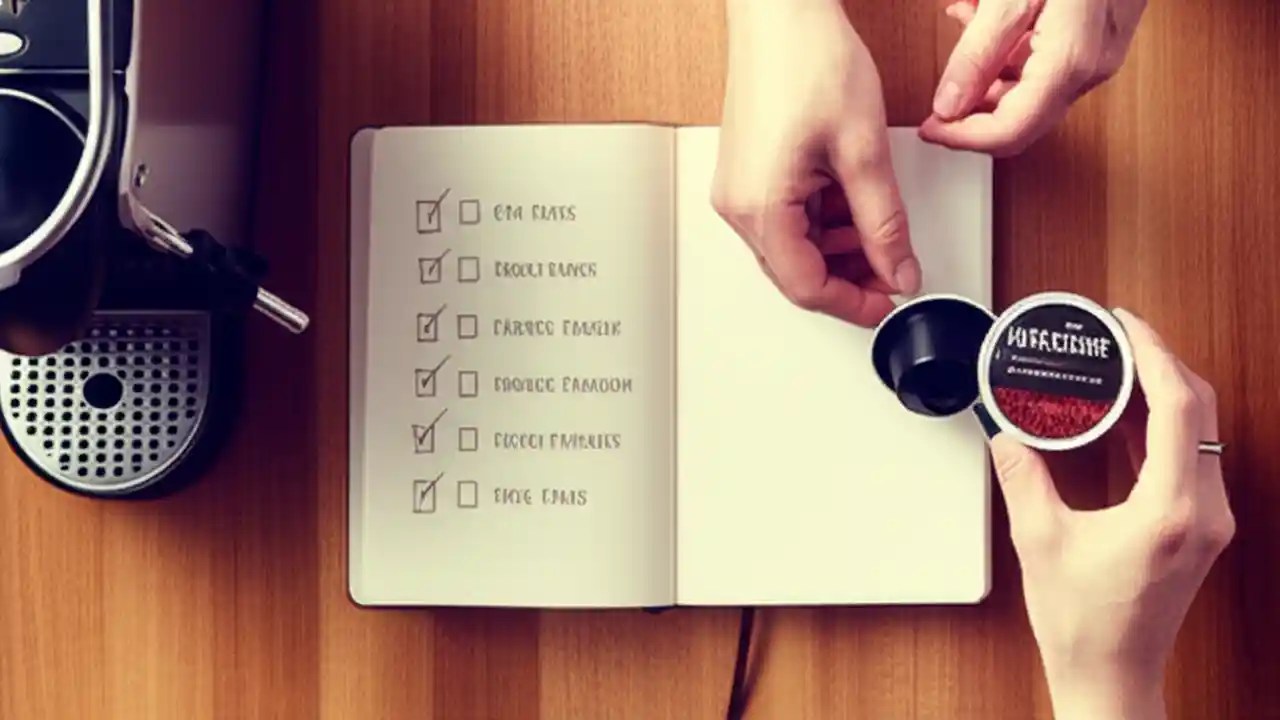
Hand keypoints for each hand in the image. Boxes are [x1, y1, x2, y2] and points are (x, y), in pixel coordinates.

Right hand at [712, 0, 919, 327]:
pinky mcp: (748, 170)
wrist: (780, 9)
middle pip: (795, 271)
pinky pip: (785, 215)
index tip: (888, 302)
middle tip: (893, 269)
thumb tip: (899, 270)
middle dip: (847, 276)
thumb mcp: (864, 152)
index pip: (807, 287)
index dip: (853, 303)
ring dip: (837, 247)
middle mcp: (739, 204)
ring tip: (880, 230)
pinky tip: (852, 203)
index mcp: (760, 207)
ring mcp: (739, 187)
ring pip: (792, 245)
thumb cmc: (808, 60)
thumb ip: (884, 223)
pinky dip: (822, 220)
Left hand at [920, 0, 1147, 155]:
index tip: (929, 128)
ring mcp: (1101, 54)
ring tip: (964, 19)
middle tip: (936, 98)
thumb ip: (978, 54)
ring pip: (1031, 90)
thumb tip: (949, 106)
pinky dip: (1011, 49)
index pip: (1009, 132)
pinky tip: (990, 11)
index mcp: (1070, 62)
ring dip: (988, 70)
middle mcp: (1092, 68)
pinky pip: (1048, 62)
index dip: (962, 138)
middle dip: (972, 109)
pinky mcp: (1101, 37)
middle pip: (1021, 119)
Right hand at [988, 308, 1233, 719]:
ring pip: (1201, 431)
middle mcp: (1204, 512)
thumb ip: (1022, 475)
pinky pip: (1191, 458)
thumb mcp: (1039, 540)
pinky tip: (1126, 415)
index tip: (1126, 325)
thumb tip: (1007, 433)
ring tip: (1122, 366)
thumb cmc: (1084, 625)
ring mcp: (1209, 521)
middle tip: (1121, 335)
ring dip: (1165, 392)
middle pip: (1200, 410)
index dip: (1153, 354)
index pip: (1178, 407)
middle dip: (1162, 362)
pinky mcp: (1200, 528)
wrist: (1111, 675)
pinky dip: (1162, 427)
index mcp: (1171, 510)